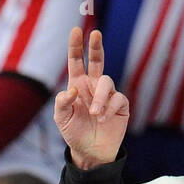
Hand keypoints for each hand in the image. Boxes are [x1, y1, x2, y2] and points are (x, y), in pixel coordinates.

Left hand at [54, 27, 128, 170]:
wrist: (91, 152)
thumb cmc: (75, 133)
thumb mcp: (62, 119)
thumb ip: (62, 103)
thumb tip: (71, 89)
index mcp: (78, 85)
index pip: (77, 62)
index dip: (76, 47)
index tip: (76, 31)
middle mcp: (93, 86)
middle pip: (97, 61)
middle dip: (96, 47)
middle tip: (95, 34)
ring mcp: (108, 95)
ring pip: (107, 83)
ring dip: (100, 98)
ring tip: (95, 113)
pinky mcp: (120, 106)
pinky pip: (118, 99)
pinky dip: (110, 108)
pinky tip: (103, 119)